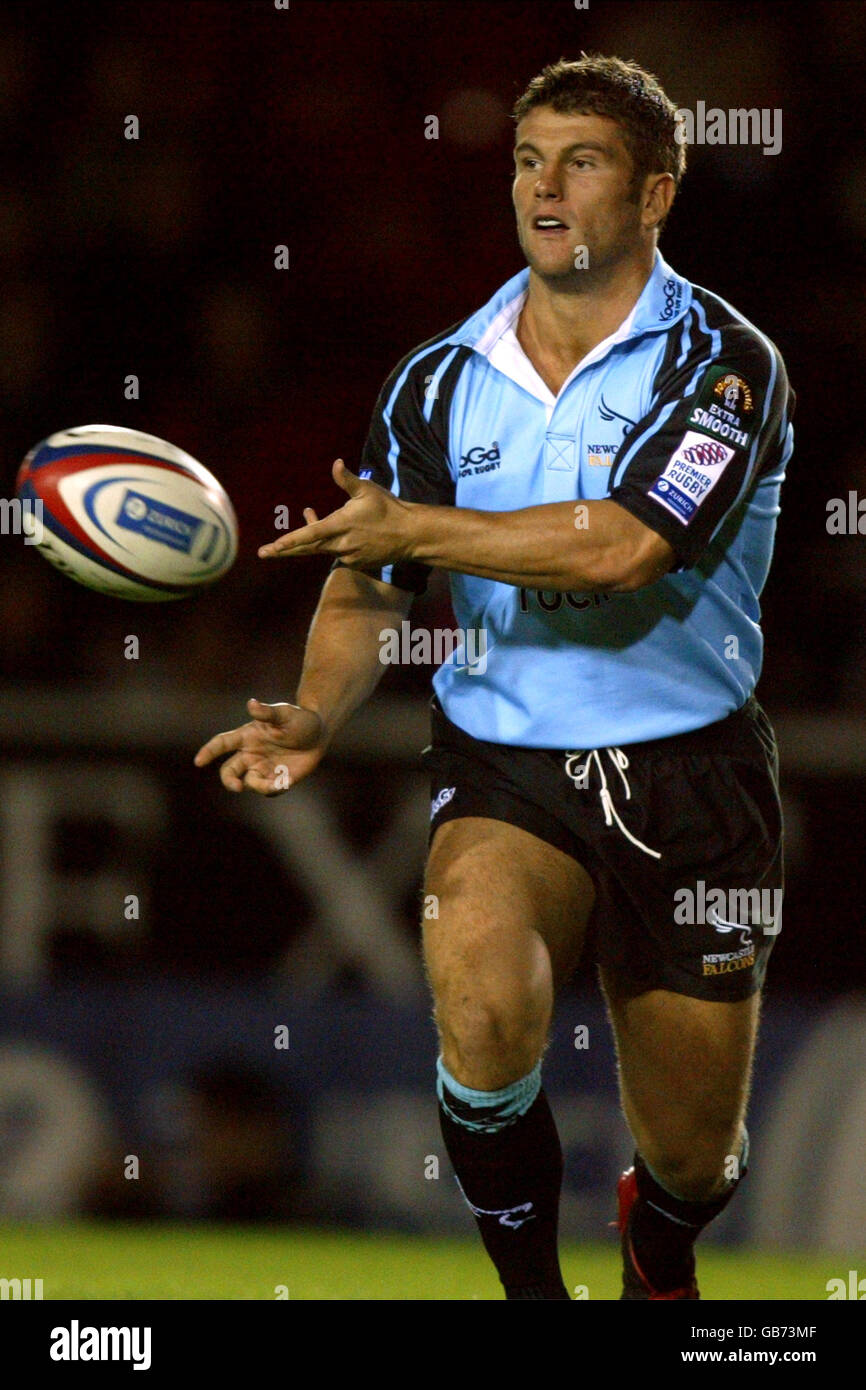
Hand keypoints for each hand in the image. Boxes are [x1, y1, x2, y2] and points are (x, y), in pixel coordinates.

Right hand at [193, 698, 326, 794]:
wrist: (318, 734)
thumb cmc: (298, 719)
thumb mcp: (284, 714)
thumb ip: (267, 712)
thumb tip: (251, 704)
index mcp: (247, 736)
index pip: (222, 744)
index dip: (209, 752)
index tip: (198, 762)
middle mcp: (250, 754)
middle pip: (229, 771)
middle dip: (229, 781)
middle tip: (237, 786)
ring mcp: (262, 768)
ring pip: (249, 783)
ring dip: (258, 785)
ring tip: (276, 783)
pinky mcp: (275, 779)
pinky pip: (268, 790)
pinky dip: (274, 788)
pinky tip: (287, 781)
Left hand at [258, 458, 415, 566]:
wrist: (411, 535)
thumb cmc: (389, 509)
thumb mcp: (367, 490)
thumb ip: (347, 479)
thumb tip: (336, 463)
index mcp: (341, 525)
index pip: (310, 535)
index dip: (290, 541)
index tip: (272, 548)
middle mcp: (341, 544)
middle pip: (307, 548)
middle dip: (284, 550)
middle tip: (263, 553)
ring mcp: (348, 556)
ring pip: (322, 548)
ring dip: (311, 536)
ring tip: (308, 513)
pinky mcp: (356, 563)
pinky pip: (337, 553)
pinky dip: (331, 543)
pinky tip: (340, 531)